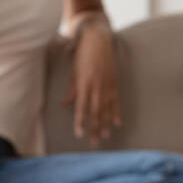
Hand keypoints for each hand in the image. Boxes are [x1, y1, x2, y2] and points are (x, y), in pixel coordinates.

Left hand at [63, 22, 121, 144]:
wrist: (98, 38)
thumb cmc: (82, 53)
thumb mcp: (73, 71)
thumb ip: (71, 89)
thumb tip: (65, 105)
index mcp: (83, 83)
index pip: (81, 107)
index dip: (80, 122)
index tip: (80, 135)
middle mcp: (96, 85)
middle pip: (96, 111)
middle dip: (95, 128)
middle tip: (95, 143)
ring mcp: (107, 84)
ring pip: (107, 108)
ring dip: (106, 123)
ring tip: (105, 137)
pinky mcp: (114, 82)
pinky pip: (116, 100)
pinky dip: (116, 112)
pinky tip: (118, 123)